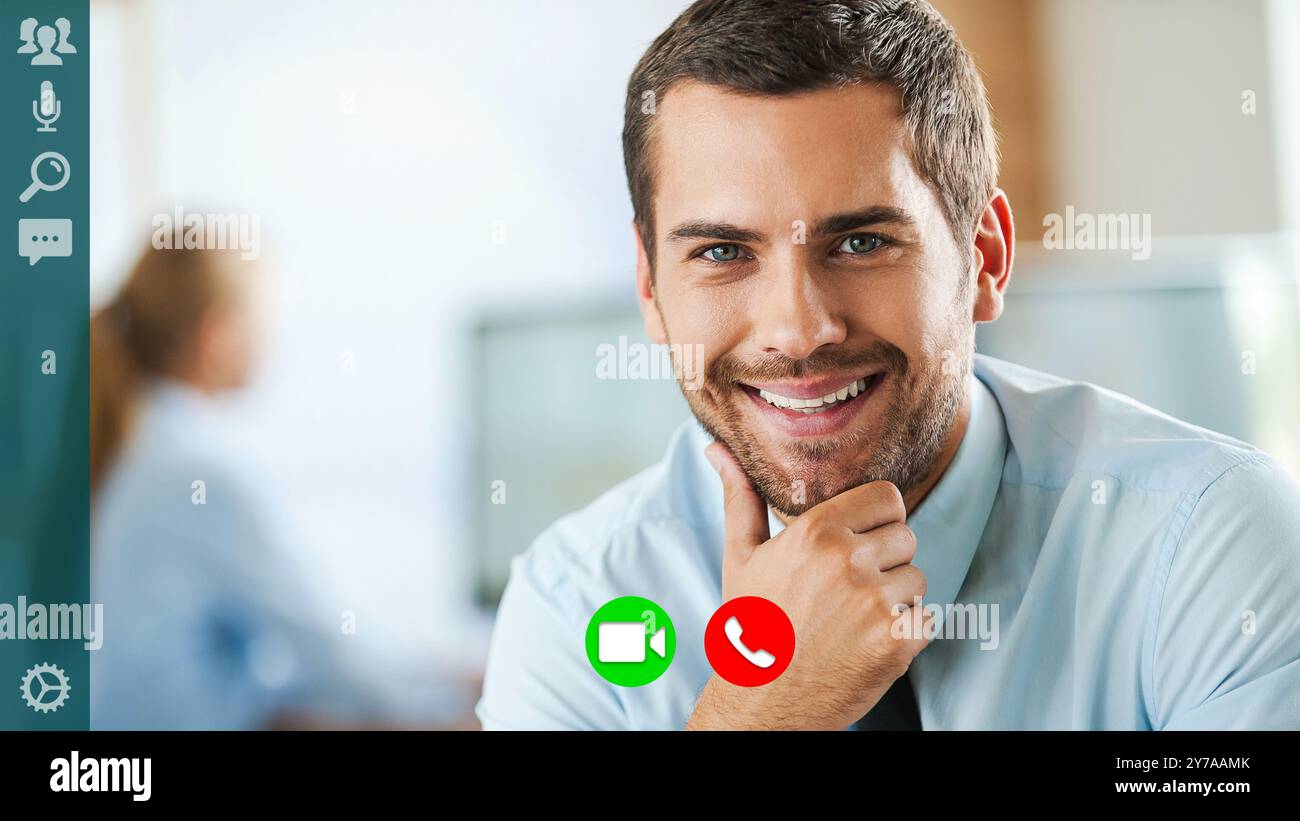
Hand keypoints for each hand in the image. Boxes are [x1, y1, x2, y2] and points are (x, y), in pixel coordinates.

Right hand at [687, 443, 932, 729]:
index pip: (887, 497)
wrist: (763, 703)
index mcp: (814, 532)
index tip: (856, 542)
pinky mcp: (898, 641)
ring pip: (917, 579)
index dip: (876, 520)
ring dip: (895, 598)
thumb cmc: (751, 625)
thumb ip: (740, 497)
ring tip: (853, 619)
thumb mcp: (741, 557)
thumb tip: (717, 448)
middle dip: (885, 559)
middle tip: (848, 590)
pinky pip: (926, 618)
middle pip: (906, 535)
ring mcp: (876, 603)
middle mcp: (847, 561)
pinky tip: (865, 643)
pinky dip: (904, 633)